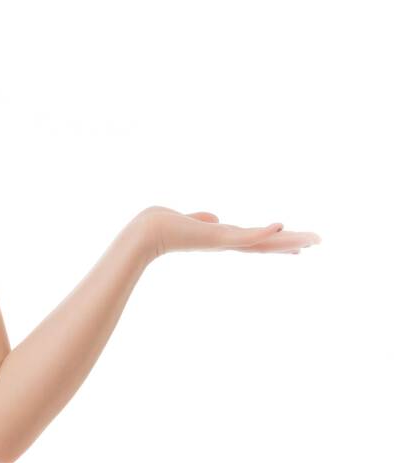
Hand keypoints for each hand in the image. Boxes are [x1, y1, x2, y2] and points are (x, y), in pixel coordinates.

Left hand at [135, 207, 321, 261]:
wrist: (144, 233)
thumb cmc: (161, 226)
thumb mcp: (187, 220)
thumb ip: (202, 219)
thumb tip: (213, 218)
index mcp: (221, 238)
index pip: (254, 240)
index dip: (275, 240)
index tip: (295, 244)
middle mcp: (226, 242)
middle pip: (266, 243)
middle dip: (292, 242)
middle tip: (318, 241)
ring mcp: (223, 241)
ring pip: (263, 241)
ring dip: (288, 239)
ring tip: (313, 239)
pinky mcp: (217, 237)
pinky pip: (245, 235)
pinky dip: (262, 231)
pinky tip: (280, 225)